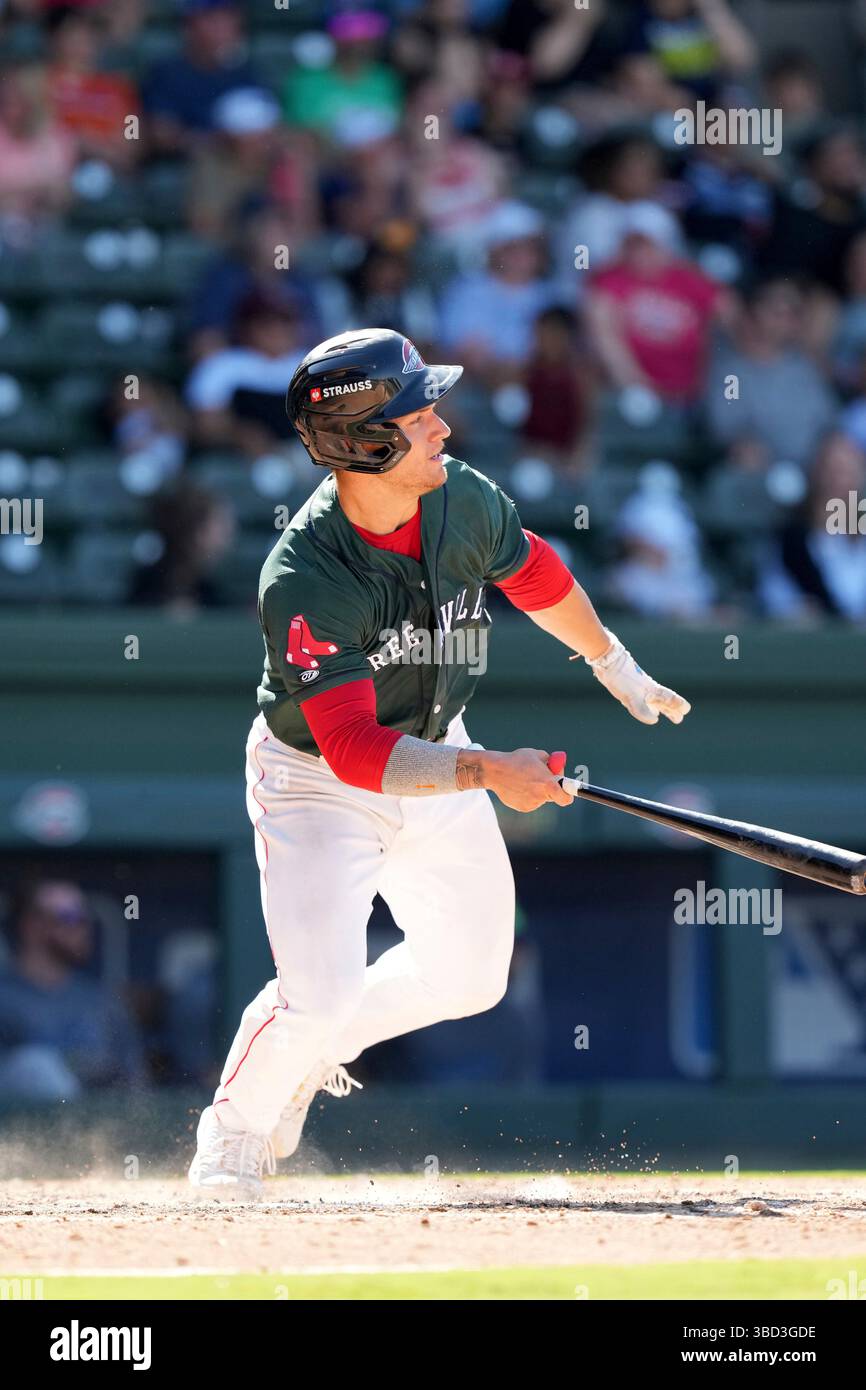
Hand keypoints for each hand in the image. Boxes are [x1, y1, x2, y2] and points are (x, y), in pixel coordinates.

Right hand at [458, 748, 573, 812]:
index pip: (566, 797)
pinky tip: (517, 785)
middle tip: (541, 776)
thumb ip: (552, 763)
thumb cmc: (517, 760)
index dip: (568, 794)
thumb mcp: (538, 755)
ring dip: (537, 789)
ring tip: (524, 778)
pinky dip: (527, 794)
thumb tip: (559, 769)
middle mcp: (541, 796)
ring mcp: (531, 803)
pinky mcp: (522, 807)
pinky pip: (531, 801)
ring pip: (541, 797)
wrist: (494, 771)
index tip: (568, 790)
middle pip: (554, 795)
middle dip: (550, 787)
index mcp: (547, 783)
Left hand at [583, 631, 690, 725]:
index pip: (669, 698)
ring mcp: (638, 690)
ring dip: (657, 709)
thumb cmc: (621, 678)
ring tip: (660, 716)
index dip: (678, 704)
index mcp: (652, 690)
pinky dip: (643, 706)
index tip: (685, 710)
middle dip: (671, 710)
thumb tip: (655, 720)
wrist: (607, 662)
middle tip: (678, 719)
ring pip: (651, 701)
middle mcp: (647, 690)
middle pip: (662, 701)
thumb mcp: (632, 696)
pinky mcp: (627, 689)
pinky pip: (640, 700)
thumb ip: (643, 709)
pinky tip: (640, 708)